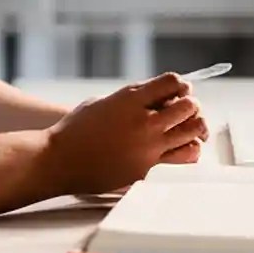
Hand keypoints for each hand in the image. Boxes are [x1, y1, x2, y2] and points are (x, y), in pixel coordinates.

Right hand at [43, 72, 208, 195]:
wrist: (59, 160)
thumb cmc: (77, 128)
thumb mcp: (105, 100)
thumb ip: (133, 98)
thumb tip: (159, 97)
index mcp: (131, 99)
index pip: (173, 83)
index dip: (179, 85)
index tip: (178, 89)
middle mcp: (144, 122)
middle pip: (189, 107)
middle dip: (190, 105)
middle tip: (185, 108)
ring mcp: (148, 148)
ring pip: (192, 133)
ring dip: (194, 126)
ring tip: (188, 126)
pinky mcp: (148, 169)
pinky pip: (182, 157)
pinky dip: (186, 149)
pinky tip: (180, 146)